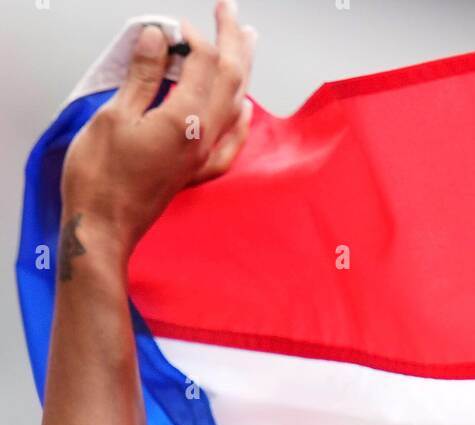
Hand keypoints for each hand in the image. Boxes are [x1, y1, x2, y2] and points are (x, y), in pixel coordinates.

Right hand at [60, 0, 255, 259]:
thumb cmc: (101, 177)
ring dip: (242, 73)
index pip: (204, 65)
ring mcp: (202, 159)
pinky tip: (245, 111)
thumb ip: (142, 77)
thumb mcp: (114, 115)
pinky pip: (229, 145)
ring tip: (247, 44)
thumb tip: (158, 39)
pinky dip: (240, 122)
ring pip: (234, 108)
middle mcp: (202, 140)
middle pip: (230, 82)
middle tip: (230, 12)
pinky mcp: (194, 174)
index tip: (178, 24)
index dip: (196, 37)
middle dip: (232, 42)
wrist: (103, 228)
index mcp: (184, 121)